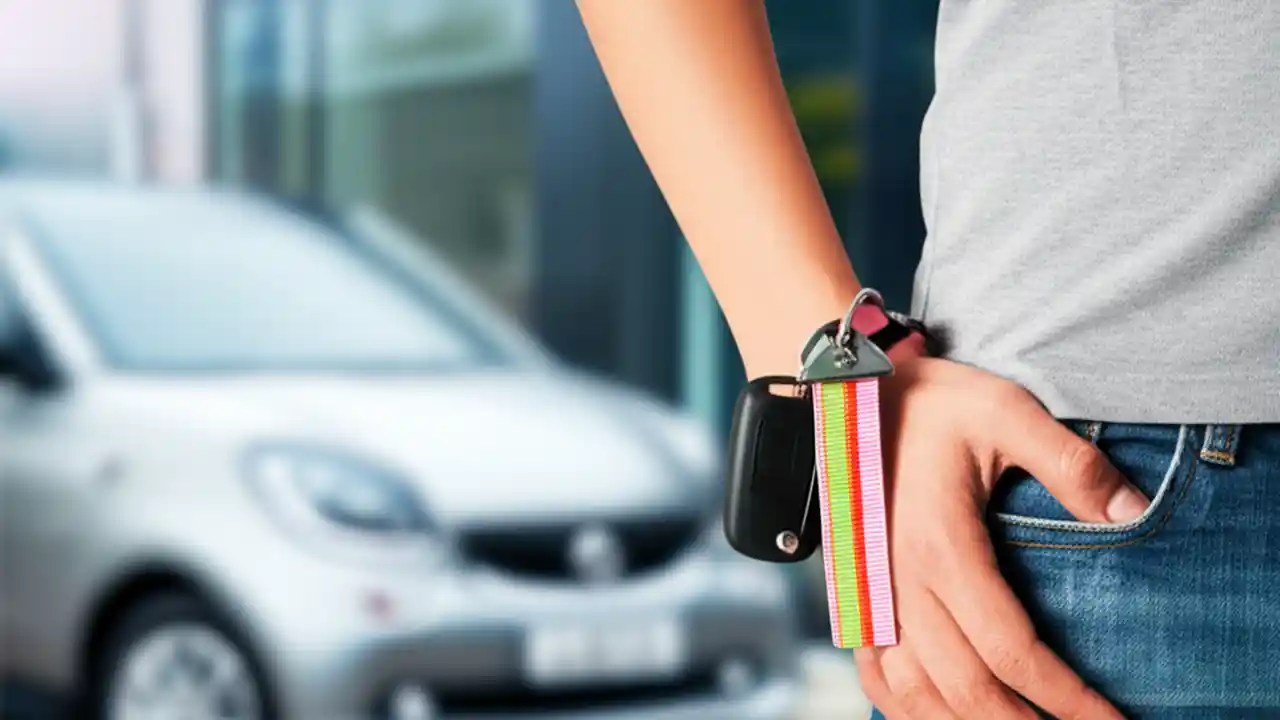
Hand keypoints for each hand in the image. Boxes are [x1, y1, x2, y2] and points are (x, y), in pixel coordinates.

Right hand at [855, 356, 1145, 718]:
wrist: (847, 393)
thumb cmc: (928, 403)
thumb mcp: (1006, 411)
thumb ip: (1071, 464)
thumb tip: (1131, 512)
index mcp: (940, 545)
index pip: (1010, 648)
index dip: (1064, 697)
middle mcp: (897, 581)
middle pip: (965, 687)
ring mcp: (869, 592)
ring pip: (914, 692)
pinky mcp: (854, 592)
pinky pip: (873, 673)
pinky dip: (906, 710)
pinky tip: (939, 719)